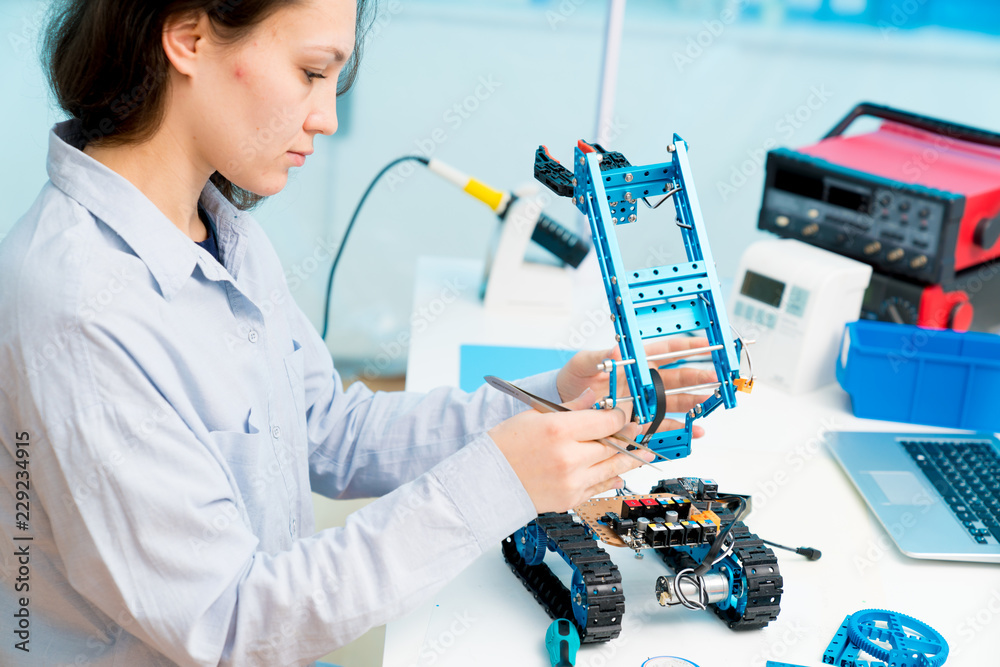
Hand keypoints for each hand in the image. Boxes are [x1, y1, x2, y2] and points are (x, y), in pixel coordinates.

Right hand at [489, 389, 652, 513]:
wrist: (486, 481)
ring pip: (613, 468)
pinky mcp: (570, 498)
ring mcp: (572, 481)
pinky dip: (612, 479)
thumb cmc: (504, 446)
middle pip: (614, 444)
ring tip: (642, 454)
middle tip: (638, 431)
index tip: (623, 413)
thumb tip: (593, 396)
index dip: (620, 416)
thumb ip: (569, 407)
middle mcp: (569, 457)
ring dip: (629, 460)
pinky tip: (619, 473)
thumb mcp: (534, 416)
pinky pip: (600, 487)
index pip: (607, 421)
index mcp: (559, 430)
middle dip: (628, 436)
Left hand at [555, 337, 717, 438]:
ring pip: (676, 399)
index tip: (708, 344)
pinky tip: (694, 428)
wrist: (565, 401)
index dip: (688, 346)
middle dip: (698, 376)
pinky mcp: (640, 419)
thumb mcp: (584, 362)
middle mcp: (645, 380)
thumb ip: (598, 356)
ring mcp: (645, 400)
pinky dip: (680, 427)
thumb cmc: (575, 376)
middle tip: (716, 377)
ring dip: (694, 401)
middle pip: (678, 376)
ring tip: (710, 402)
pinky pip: (663, 423)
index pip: (667, 350)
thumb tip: (614, 350)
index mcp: (636, 360)